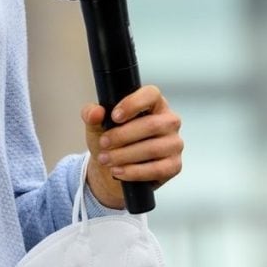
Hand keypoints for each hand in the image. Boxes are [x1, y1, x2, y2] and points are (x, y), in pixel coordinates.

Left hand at [81, 85, 182, 209]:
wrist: (114, 169)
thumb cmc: (111, 141)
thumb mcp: (97, 125)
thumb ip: (91, 114)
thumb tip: (95, 112)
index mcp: (155, 103)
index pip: (152, 94)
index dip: (133, 104)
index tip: (114, 116)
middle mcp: (169, 121)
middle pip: (151, 125)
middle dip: (123, 136)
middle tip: (103, 143)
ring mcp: (174, 143)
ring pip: (153, 148)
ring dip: (125, 155)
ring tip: (106, 159)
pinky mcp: (174, 165)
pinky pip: (157, 169)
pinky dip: (134, 171)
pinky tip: (119, 171)